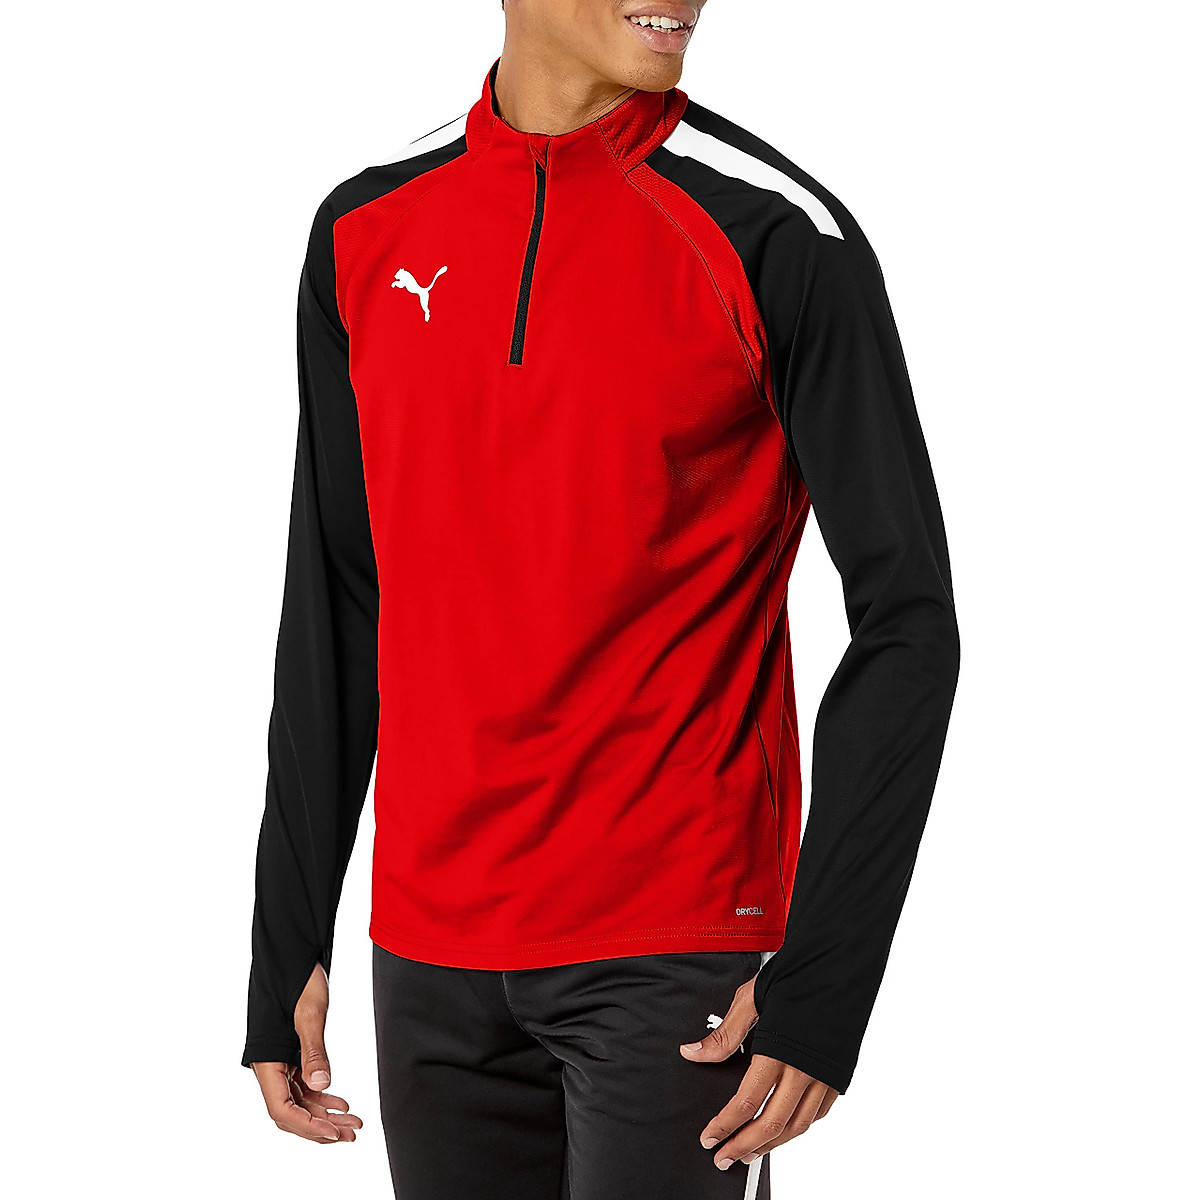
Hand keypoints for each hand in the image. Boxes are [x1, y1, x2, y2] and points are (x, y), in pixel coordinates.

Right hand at [250, 963, 363, 1142]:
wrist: (294, 955)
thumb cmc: (298, 978)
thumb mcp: (310, 1012)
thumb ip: (313, 1049)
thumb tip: (322, 1082)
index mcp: (267, 1060)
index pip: (282, 1109)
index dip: (307, 1126)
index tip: (333, 1133)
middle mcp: (270, 1065)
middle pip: (291, 1111)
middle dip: (319, 1126)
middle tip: (350, 1134)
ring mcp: (281, 1061)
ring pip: (300, 1100)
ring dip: (324, 1114)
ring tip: (352, 1124)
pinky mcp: (292, 1053)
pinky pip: (304, 1084)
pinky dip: (323, 1095)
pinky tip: (342, 1102)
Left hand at [680, 974, 837, 1168]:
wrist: (840, 963)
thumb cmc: (795, 975)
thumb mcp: (751, 999)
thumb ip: (724, 1034)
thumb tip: (691, 1053)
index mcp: (777, 1051)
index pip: (746, 1102)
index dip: (724, 1125)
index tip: (709, 1137)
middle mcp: (803, 1070)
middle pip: (771, 1125)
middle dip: (743, 1146)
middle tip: (723, 1157)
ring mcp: (824, 1076)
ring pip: (797, 1127)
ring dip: (771, 1146)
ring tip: (749, 1152)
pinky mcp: (838, 1075)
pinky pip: (817, 1114)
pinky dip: (797, 1127)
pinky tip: (783, 1129)